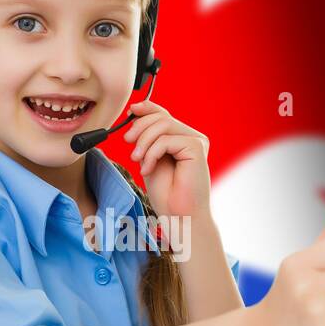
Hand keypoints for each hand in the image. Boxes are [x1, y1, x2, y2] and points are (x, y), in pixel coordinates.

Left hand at [121, 100, 210, 217]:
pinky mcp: (197, 148)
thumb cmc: (167, 195)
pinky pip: (166, 140)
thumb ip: (147, 139)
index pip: (163, 114)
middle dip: (139, 127)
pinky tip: (147, 169)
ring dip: (143, 141)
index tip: (129, 112)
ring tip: (136, 160)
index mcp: (182, 139)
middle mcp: (192, 138)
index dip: (146, 108)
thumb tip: (136, 114)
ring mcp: (196, 142)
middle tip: (127, 142)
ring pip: (163, 124)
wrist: (180, 217)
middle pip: (161, 117)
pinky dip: (152, 153)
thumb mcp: (150, 159)